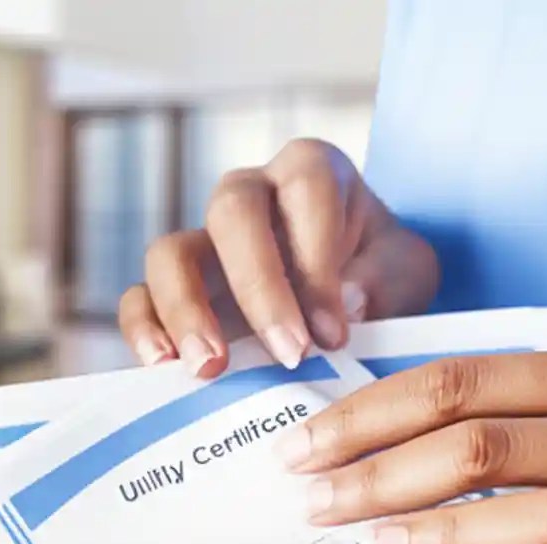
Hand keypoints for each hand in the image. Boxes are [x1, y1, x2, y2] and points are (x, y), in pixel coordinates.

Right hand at [117, 138, 437, 377]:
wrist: (348, 304)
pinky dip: (143, 329)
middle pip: (231, 211)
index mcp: (310, 173)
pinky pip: (137, 297)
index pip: (305, 189)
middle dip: (258, 286)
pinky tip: (164, 368)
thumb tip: (343, 303)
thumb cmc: (379, 276)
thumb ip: (388, 279)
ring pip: (170, 252)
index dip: (317, 259)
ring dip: (186, 310)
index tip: (335, 334)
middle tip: (288, 353)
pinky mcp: (173, 291)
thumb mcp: (409, 272)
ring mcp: (203, 242)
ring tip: (211, 368)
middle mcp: (249, 194)